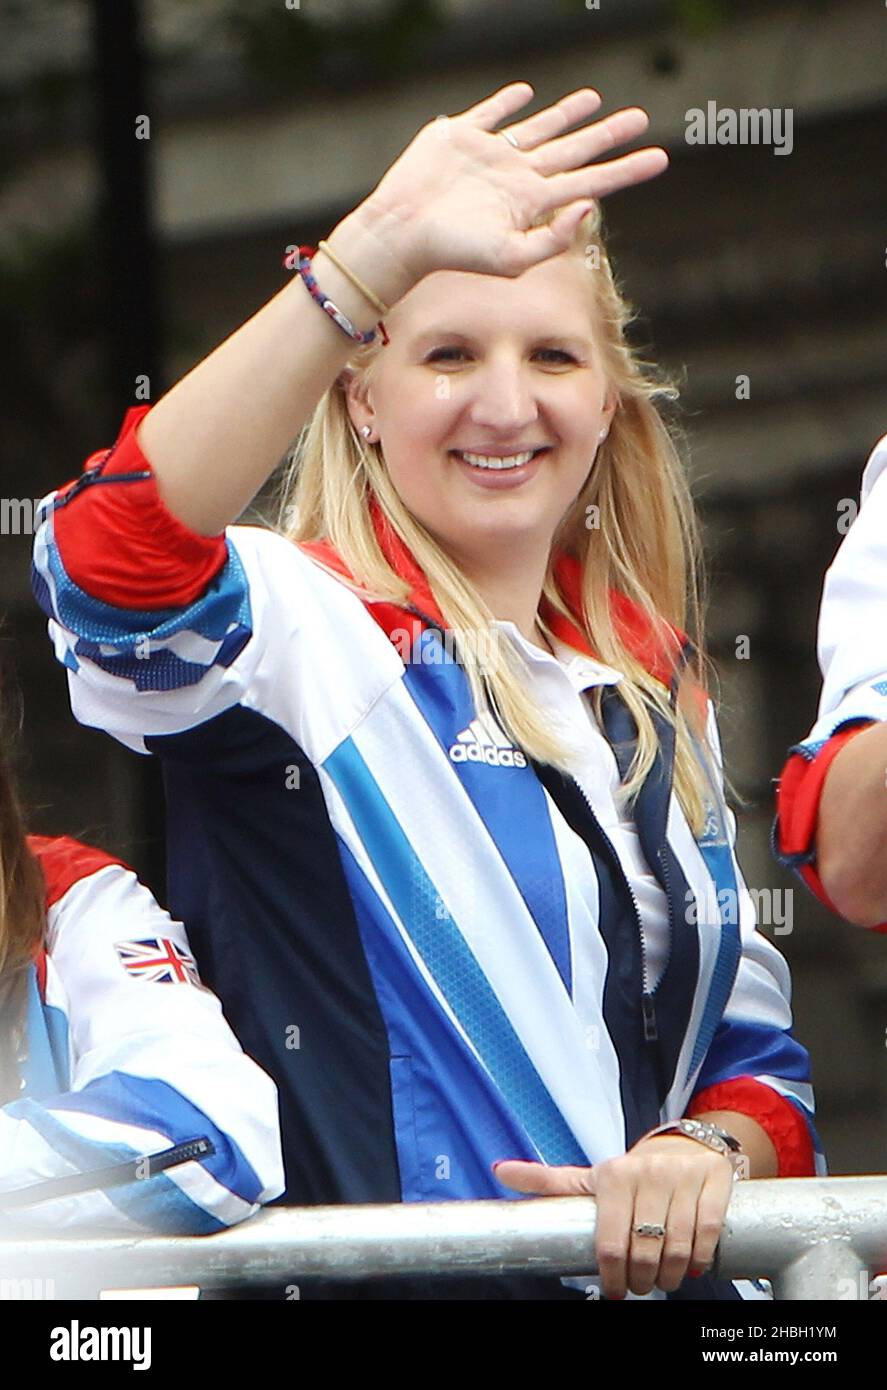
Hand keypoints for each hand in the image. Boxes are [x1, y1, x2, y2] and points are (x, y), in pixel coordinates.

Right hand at [352, 81, 667, 293]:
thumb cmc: (454, 253)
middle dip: (607, 136)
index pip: (591, 182)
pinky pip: (491, 113)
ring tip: (594, 99)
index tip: (661, 158)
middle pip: (573, 150)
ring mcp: (490, 155)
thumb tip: (591, 205)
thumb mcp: (511, 257)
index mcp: (533, 203)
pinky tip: (524, 93)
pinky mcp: (459, 135)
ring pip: (539, 128)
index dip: (627, 170)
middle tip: (640, 119)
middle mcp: (517, 177)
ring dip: (567, 114)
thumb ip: (555, 238)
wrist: (402, 233)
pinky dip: (507, 102)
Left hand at [493, 1134, 733, 1298]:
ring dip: (670, 1275)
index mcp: (614, 1175)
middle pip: (644, 1251)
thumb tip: (499, 1172)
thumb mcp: (590, 1178)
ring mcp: (683, 1177)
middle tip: (640, 1286)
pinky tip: (689, 1264)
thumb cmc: (631, 1174)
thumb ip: (547, 1181)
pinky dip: (698, 1257)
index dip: (613, 1277)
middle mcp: (648, 1172)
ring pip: (677, 1246)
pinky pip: (707, 1232)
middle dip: (642, 1280)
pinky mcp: (714, 1181)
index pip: (610, 1243)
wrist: (683, 1146)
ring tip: (663, 1279)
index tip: (615, 1290)